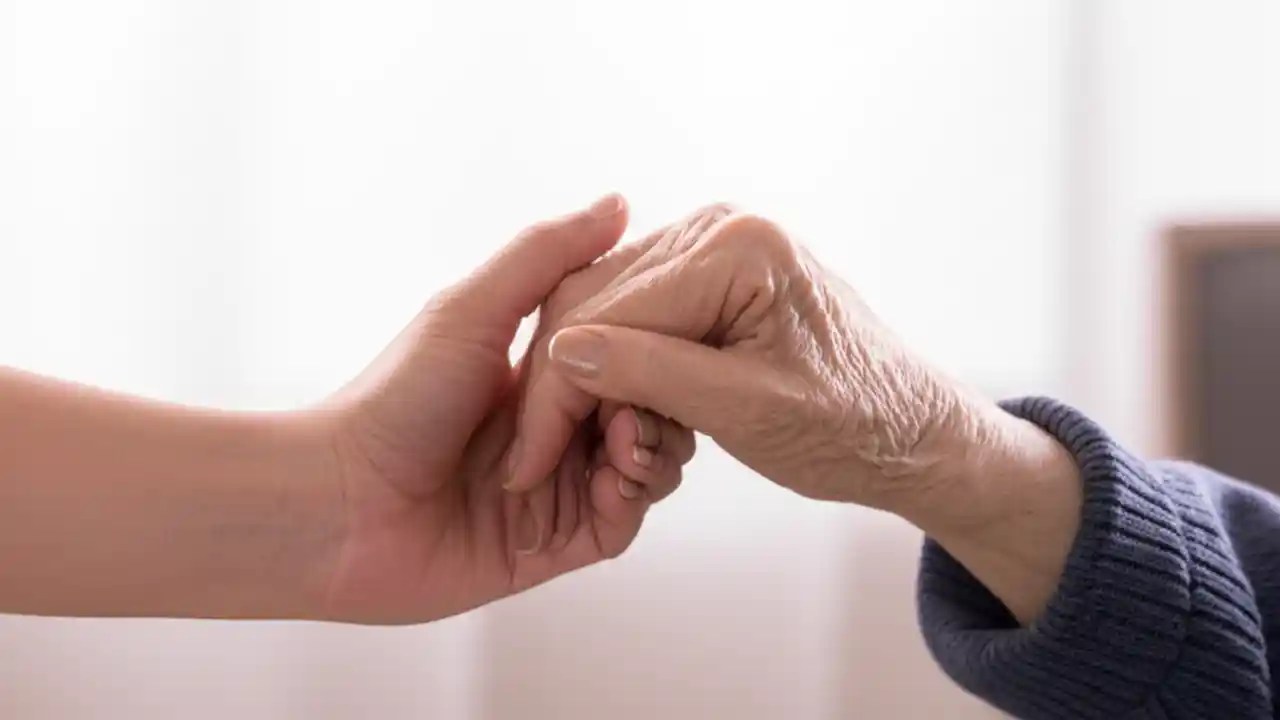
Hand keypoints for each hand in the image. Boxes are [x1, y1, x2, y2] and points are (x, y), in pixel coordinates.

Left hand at [314, 195, 691, 623]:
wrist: (339, 504)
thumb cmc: (395, 398)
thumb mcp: (473, 308)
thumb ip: (546, 256)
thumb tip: (618, 202)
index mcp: (543, 376)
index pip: (630, 358)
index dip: (655, 349)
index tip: (670, 337)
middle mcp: (556, 431)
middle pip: (649, 414)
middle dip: (662, 406)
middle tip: (644, 405)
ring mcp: (557, 489)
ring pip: (646, 470)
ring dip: (652, 452)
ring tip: (625, 443)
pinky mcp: (555, 545)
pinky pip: (621, 526)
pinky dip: (631, 502)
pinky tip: (614, 481)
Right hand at [507, 207, 1081, 622]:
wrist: (908, 431)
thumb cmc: (852, 427)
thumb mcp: (749, 412)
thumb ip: (654, 376)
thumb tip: (564, 355)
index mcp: (738, 245)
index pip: (609, 314)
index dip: (559, 393)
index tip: (527, 461)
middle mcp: (719, 226)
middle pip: (595, 302)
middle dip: (568, 387)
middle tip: (548, 462)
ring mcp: (711, 246)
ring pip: (604, 310)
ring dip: (594, 382)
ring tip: (615, 445)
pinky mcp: (708, 274)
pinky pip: (634, 316)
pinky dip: (621, 371)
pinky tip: (635, 417)